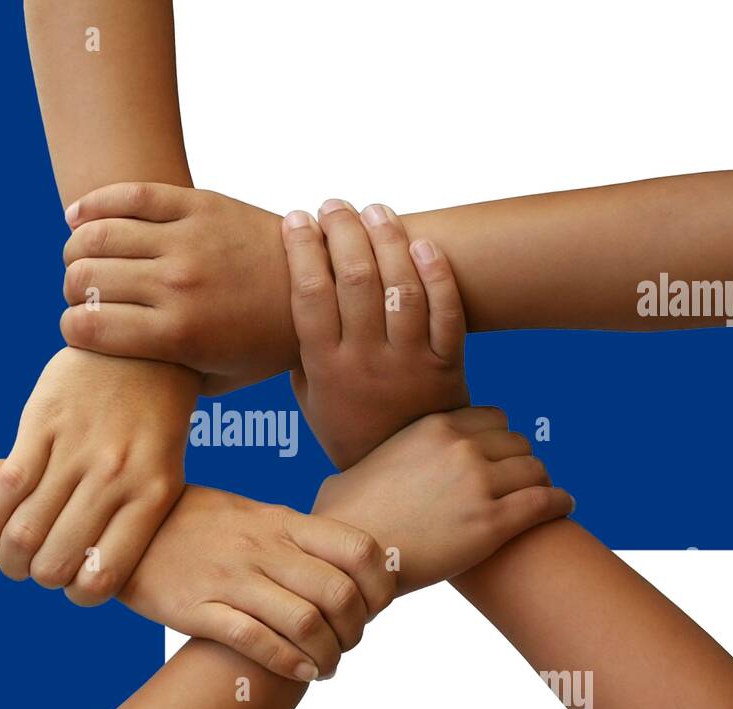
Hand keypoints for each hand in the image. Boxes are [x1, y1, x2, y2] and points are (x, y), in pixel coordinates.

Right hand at [0, 347, 195, 604]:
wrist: (145, 344)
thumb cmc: (157, 421)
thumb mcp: (164, 471)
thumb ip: (133, 517)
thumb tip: (94, 574)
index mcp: (152, 496)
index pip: (102, 577)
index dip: (77, 594)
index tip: (72, 584)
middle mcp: (115, 477)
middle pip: (55, 562)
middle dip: (39, 577)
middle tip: (37, 570)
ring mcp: (77, 450)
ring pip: (24, 532)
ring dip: (8, 559)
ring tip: (9, 561)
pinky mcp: (43, 424)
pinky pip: (5, 488)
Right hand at [59, 182, 294, 394]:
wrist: (319, 285)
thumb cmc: (262, 343)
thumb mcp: (215, 379)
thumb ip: (163, 375)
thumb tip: (112, 367)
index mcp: (178, 334)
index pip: (85, 328)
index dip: (71, 329)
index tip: (80, 329)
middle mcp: (177, 285)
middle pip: (82, 280)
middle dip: (71, 291)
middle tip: (83, 295)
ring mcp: (187, 240)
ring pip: (97, 235)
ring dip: (76, 249)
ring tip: (82, 259)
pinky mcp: (199, 203)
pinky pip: (128, 195)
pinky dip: (93, 204)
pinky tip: (79, 217)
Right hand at [120, 486, 395, 680]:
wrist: (124, 525)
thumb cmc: (195, 523)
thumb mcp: (253, 514)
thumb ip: (297, 538)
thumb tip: (347, 568)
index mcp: (282, 522)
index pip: (359, 549)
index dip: (380, 587)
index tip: (373, 609)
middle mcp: (263, 548)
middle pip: (339, 594)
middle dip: (355, 632)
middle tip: (346, 645)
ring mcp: (230, 577)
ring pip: (305, 622)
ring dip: (327, 656)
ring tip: (324, 667)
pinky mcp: (196, 607)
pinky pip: (255, 640)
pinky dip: (288, 663)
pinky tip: (300, 673)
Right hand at [284, 200, 467, 468]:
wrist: (407, 478)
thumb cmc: (350, 428)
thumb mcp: (311, 397)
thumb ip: (300, 348)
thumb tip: (284, 289)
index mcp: (325, 369)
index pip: (308, 295)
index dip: (301, 249)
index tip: (296, 217)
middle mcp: (367, 363)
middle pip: (355, 280)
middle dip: (343, 231)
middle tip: (335, 205)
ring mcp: (410, 363)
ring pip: (401, 286)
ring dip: (387, 238)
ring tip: (375, 211)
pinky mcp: (448, 366)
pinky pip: (447, 312)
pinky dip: (437, 273)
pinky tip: (423, 244)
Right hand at [313, 408, 574, 594]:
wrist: (349, 558)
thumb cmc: (346, 519)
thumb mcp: (365, 465)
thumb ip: (389, 453)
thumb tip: (377, 464)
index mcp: (432, 427)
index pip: (492, 418)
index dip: (501, 439)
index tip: (503, 456)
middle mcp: (459, 448)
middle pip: (518, 442)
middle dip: (521, 462)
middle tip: (522, 482)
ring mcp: (478, 484)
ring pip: (535, 469)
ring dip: (540, 482)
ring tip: (543, 496)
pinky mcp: (492, 524)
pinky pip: (544, 502)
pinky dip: (559, 502)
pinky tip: (563, 507)